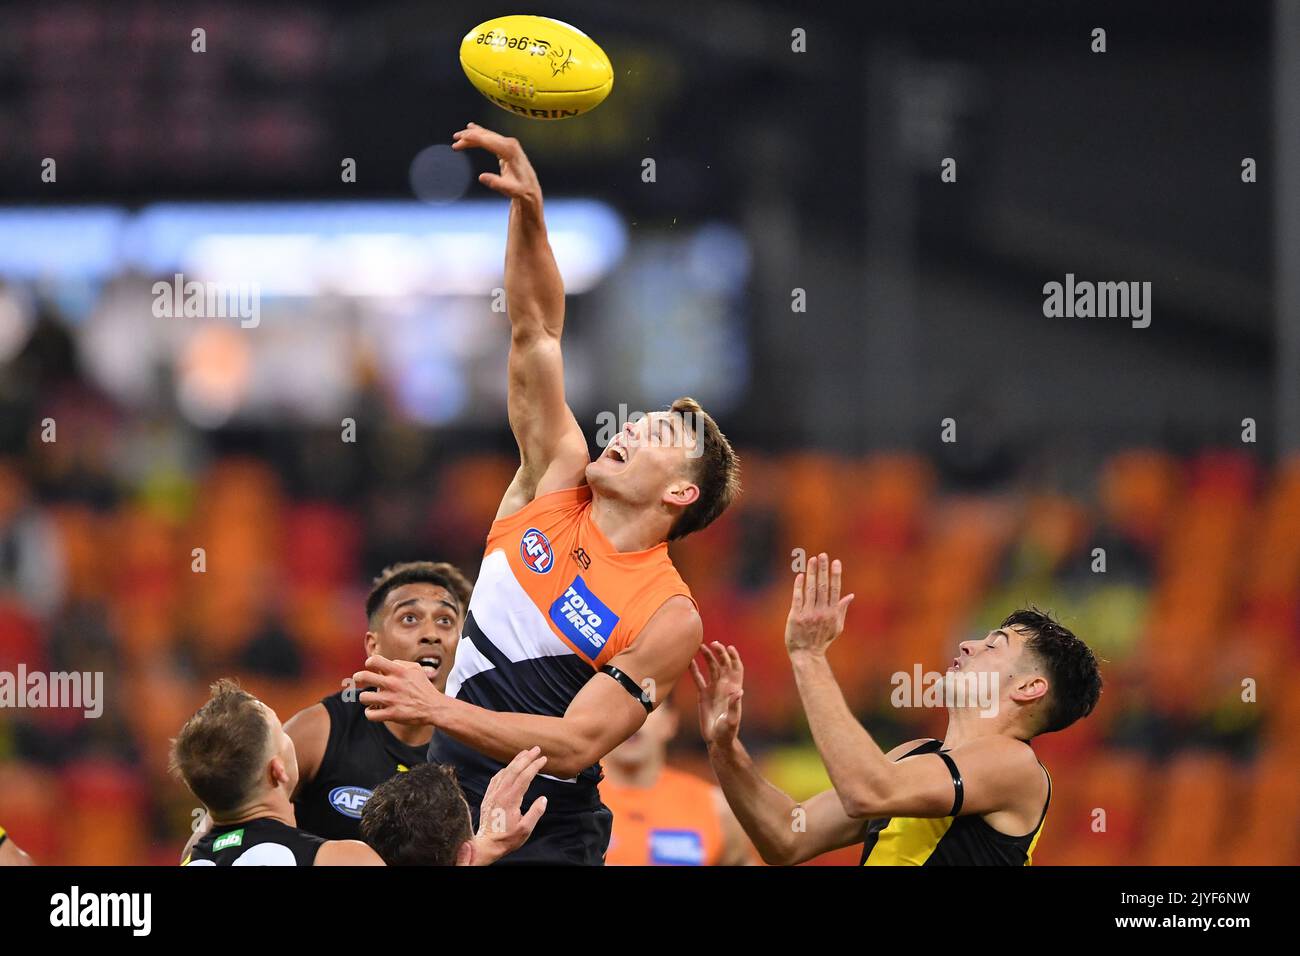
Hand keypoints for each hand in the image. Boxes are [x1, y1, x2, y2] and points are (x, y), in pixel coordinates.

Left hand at [351, 655, 441, 725]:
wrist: (433, 707)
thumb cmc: (423, 687)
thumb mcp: (416, 669)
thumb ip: (400, 664)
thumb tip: (386, 663)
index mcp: (399, 671)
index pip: (375, 660)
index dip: (369, 663)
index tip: (371, 667)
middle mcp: (393, 684)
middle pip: (364, 676)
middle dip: (358, 677)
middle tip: (358, 679)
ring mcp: (391, 700)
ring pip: (364, 697)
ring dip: (365, 697)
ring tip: (370, 698)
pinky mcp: (391, 714)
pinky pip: (370, 714)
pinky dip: (370, 712)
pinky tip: (375, 710)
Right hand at [451, 122, 541, 201]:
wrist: (530, 189)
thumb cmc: (521, 190)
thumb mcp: (509, 189)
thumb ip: (497, 183)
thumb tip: (482, 177)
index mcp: (509, 150)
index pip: (487, 140)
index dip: (472, 139)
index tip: (459, 139)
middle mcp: (510, 144)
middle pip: (485, 135)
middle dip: (469, 136)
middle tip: (455, 139)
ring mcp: (509, 144)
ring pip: (487, 136)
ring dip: (472, 136)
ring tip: (458, 138)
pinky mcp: (507, 147)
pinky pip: (490, 138)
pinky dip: (480, 135)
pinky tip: (472, 128)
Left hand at [472, 746, 548, 864]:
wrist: (486, 845)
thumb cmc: (506, 838)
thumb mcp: (525, 829)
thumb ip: (535, 813)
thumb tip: (543, 799)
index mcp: (511, 799)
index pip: (525, 776)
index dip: (535, 766)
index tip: (543, 759)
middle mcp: (500, 793)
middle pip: (514, 769)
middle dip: (526, 757)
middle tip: (536, 749)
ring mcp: (493, 794)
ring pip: (505, 772)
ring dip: (515, 761)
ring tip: (524, 753)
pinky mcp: (488, 797)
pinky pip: (496, 778)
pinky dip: (504, 770)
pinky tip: (508, 768)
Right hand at [690, 641, 743, 748]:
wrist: (717, 740)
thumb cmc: (728, 732)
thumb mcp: (732, 720)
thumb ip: (735, 706)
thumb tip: (740, 692)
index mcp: (734, 689)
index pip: (736, 668)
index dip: (734, 657)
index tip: (729, 648)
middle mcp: (724, 686)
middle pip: (723, 665)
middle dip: (719, 653)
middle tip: (713, 644)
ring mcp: (713, 689)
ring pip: (711, 668)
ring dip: (707, 657)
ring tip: (700, 646)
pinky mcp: (703, 694)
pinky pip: (698, 678)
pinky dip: (694, 669)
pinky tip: (688, 661)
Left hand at [784, 553, 854, 657]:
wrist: (807, 654)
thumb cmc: (822, 640)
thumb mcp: (837, 627)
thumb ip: (842, 610)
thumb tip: (850, 595)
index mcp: (832, 613)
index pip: (834, 590)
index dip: (835, 575)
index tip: (835, 561)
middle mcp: (821, 612)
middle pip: (822, 586)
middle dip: (823, 569)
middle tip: (822, 555)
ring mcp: (808, 614)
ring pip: (810, 590)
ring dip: (811, 573)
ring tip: (811, 560)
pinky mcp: (795, 617)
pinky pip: (797, 598)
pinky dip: (799, 586)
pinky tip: (800, 576)